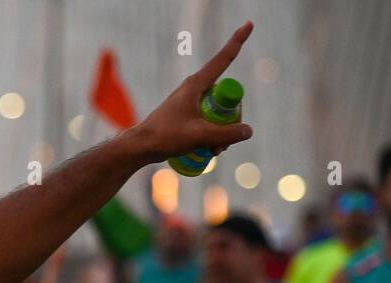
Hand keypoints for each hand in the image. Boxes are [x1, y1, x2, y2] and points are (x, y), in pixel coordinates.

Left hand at [128, 22, 254, 163]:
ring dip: (222, 130)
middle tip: (224, 142)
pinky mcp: (186, 111)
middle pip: (225, 95)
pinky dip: (212, 132)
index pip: (223, 58)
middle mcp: (194, 87)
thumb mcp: (200, 136)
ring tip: (214, 150)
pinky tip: (209, 150)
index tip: (249, 24)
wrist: (141, 146)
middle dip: (231, 118)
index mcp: (196, 83)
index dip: (238, 41)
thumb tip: (248, 130)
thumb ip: (226, 134)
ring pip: (217, 110)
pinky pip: (208, 118)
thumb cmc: (166, 137)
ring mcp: (190, 99)